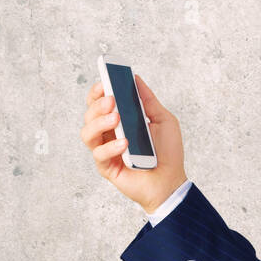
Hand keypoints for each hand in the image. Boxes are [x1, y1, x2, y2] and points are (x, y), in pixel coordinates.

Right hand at [81, 76, 186, 213]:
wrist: (172, 180)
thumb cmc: (168, 152)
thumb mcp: (163, 120)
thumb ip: (148, 101)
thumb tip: (136, 79)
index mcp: (119, 120)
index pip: (100, 103)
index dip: (97, 92)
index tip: (104, 83)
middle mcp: (109, 134)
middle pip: (89, 115)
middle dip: (97, 105)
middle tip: (111, 101)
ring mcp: (106, 151)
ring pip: (88, 133)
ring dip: (99, 123)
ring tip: (117, 118)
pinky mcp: (107, 168)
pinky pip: (99, 155)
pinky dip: (111, 147)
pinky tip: (125, 144)